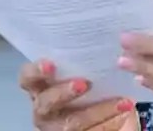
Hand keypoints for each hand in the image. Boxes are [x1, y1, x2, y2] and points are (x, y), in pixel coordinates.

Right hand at [18, 58, 140, 130]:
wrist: (105, 112)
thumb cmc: (88, 83)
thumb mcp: (83, 68)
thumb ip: (84, 57)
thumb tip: (110, 33)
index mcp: (40, 86)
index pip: (27, 77)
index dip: (36, 71)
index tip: (51, 64)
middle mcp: (43, 107)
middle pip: (45, 102)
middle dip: (63, 93)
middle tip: (84, 84)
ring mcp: (56, 126)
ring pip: (71, 122)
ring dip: (95, 111)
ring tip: (119, 101)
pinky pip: (90, 130)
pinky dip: (110, 120)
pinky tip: (125, 107)